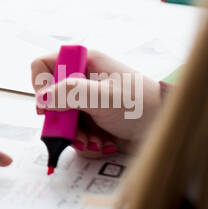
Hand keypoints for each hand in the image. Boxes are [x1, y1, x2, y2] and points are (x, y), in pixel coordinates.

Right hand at [30, 50, 161, 157]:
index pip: (44, 65)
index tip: (47, 106)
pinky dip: (86, 144)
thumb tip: (41, 99)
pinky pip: (75, 136)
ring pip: (61, 121)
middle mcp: (83, 82)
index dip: (41, 85)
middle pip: (50, 99)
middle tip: (71, 131)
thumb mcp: (103, 96)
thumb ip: (69, 94)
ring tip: (94, 142)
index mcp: (84, 63)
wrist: (166, 130)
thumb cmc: (141, 106)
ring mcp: (87, 104)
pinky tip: (103, 145)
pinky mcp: (94, 124)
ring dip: (74, 136)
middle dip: (59, 120)